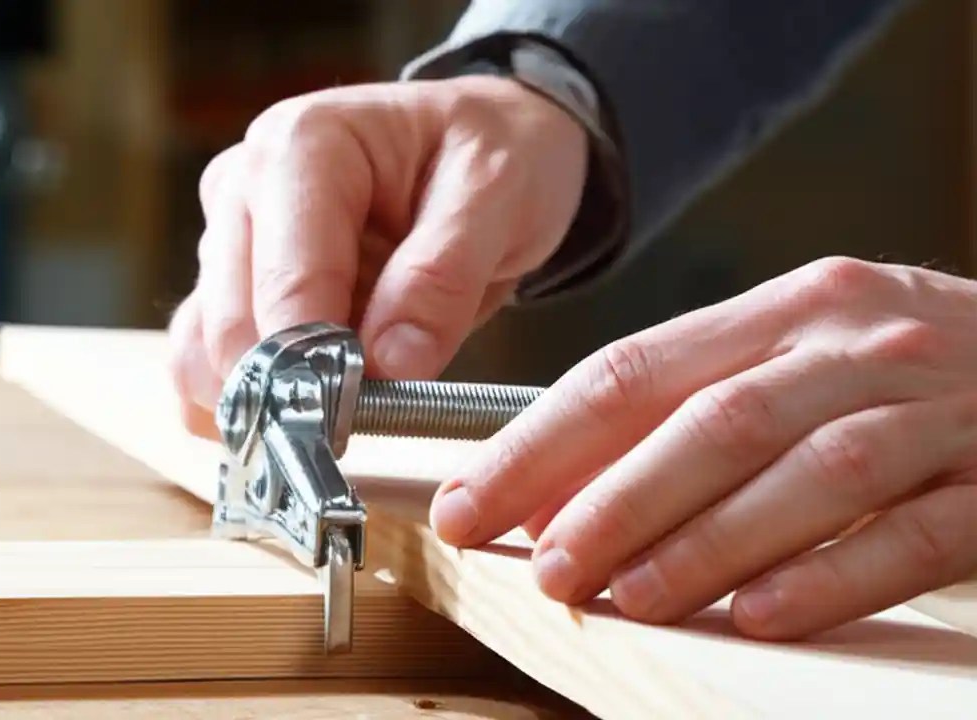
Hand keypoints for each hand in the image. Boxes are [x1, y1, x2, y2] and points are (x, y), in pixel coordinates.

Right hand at [167, 76, 587, 431]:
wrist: (480, 148)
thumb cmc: (490, 153)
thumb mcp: (496, 195)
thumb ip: (442, 276)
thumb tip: (391, 363)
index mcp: (302, 146)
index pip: (287, 282)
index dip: (319, 363)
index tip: (361, 412)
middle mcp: (244, 187)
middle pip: (229, 326)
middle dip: (289, 390)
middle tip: (358, 423)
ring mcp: (227, 240)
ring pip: (200, 354)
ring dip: (257, 406)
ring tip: (336, 418)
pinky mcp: (227, 288)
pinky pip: (202, 367)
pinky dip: (242, 407)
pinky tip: (302, 412)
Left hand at [431, 256, 976, 638]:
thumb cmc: (911, 375)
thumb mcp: (801, 362)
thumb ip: (696, 409)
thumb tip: (562, 490)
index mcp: (787, 308)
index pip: (632, 369)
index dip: (540, 441)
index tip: (470, 502)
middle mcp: (854, 339)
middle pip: (708, 416)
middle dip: (611, 497)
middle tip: (544, 565)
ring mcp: (936, 403)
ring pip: (802, 466)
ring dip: (703, 539)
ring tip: (627, 596)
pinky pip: (911, 527)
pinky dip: (830, 574)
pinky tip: (762, 618)